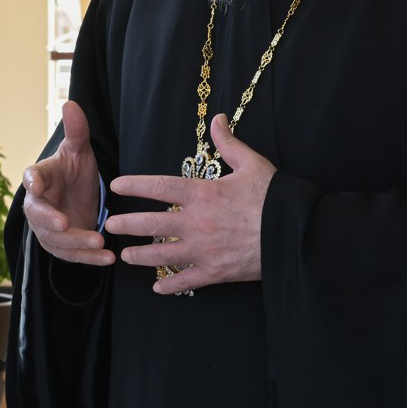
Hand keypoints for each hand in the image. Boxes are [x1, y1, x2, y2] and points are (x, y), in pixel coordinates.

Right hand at [20, 100, 113, 265]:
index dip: (32, 182)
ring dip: (76, 244)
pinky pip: (71, 255)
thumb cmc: (76, 171)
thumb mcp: (80, 151)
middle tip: (65, 224)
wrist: (81, 198)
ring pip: (55, 240)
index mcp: (40, 177)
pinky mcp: (60, 246)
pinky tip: (107, 258)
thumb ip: (76, 130)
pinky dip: (88, 259)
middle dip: (51, 221)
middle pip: (38, 216)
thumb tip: (71, 102)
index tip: (35, 186)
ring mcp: (46, 228)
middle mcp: (37, 205)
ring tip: (99, 243)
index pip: (31, 177)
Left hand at [104, 115, 275, 293]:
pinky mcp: (215, 272)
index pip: (159, 186)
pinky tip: (157, 287)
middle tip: (109, 227)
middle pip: (151, 223)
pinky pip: (186, 282)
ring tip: (125, 256)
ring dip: (140, 256)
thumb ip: (229, 143)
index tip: (116, 185)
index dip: (135, 185)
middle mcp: (196, 222)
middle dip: (127, 225)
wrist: (297, 234)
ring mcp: (204, 250)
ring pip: (162, 255)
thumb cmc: (275, 197)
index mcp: (203, 193)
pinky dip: (170, 286)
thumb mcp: (252, 163)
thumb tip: (218, 119)